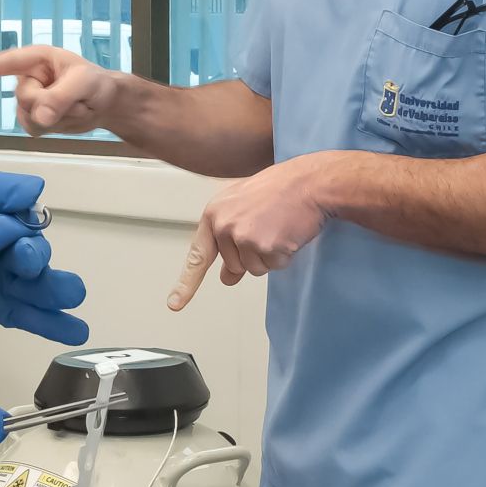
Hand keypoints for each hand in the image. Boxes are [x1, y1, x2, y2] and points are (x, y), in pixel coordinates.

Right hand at [0, 44, 122, 136]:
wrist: (105, 104)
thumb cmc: (95, 83)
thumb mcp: (83, 83)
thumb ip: (59, 98)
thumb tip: (39, 117)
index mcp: (38, 59)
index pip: (10, 62)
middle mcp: (30, 78)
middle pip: (23, 97)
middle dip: (50, 103)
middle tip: (75, 99)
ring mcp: (30, 99)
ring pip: (27, 116)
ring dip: (56, 117)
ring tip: (74, 106)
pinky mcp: (34, 118)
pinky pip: (33, 129)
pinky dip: (54, 128)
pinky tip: (67, 118)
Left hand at [0, 163, 87, 343]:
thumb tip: (37, 191)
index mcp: (2, 212)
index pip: (25, 225)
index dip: (12, 231)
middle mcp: (4, 244)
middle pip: (35, 257)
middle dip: (32, 260)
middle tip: (19, 261)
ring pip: (32, 286)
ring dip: (52, 295)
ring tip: (73, 307)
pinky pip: (17, 310)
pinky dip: (44, 322)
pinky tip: (72, 332)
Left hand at [169, 153, 334, 309]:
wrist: (310, 182)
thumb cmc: (281, 189)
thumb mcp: (245, 209)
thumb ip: (230, 240)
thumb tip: (226, 276)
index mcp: (214, 214)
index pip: (197, 255)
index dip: (186, 284)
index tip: (175, 303)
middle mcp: (224, 226)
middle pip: (235, 265)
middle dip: (254, 254)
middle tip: (268, 227)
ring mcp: (243, 237)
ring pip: (255, 269)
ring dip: (270, 255)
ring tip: (279, 227)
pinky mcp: (264, 246)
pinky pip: (274, 266)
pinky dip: (285, 254)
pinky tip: (288, 232)